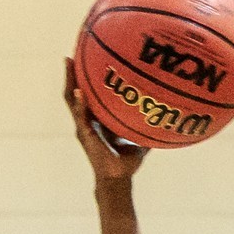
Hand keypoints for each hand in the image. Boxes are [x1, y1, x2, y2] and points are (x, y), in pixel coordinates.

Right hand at [64, 57, 147, 186]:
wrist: (119, 179)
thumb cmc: (127, 162)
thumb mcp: (139, 138)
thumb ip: (146, 125)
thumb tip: (165, 116)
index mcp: (96, 119)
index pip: (87, 94)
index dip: (84, 78)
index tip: (84, 58)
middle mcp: (87, 121)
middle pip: (74, 92)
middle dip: (71, 74)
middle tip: (70, 54)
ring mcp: (84, 127)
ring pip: (72, 100)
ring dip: (70, 81)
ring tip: (68, 63)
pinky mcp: (86, 136)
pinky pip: (81, 116)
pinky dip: (80, 104)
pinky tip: (80, 92)